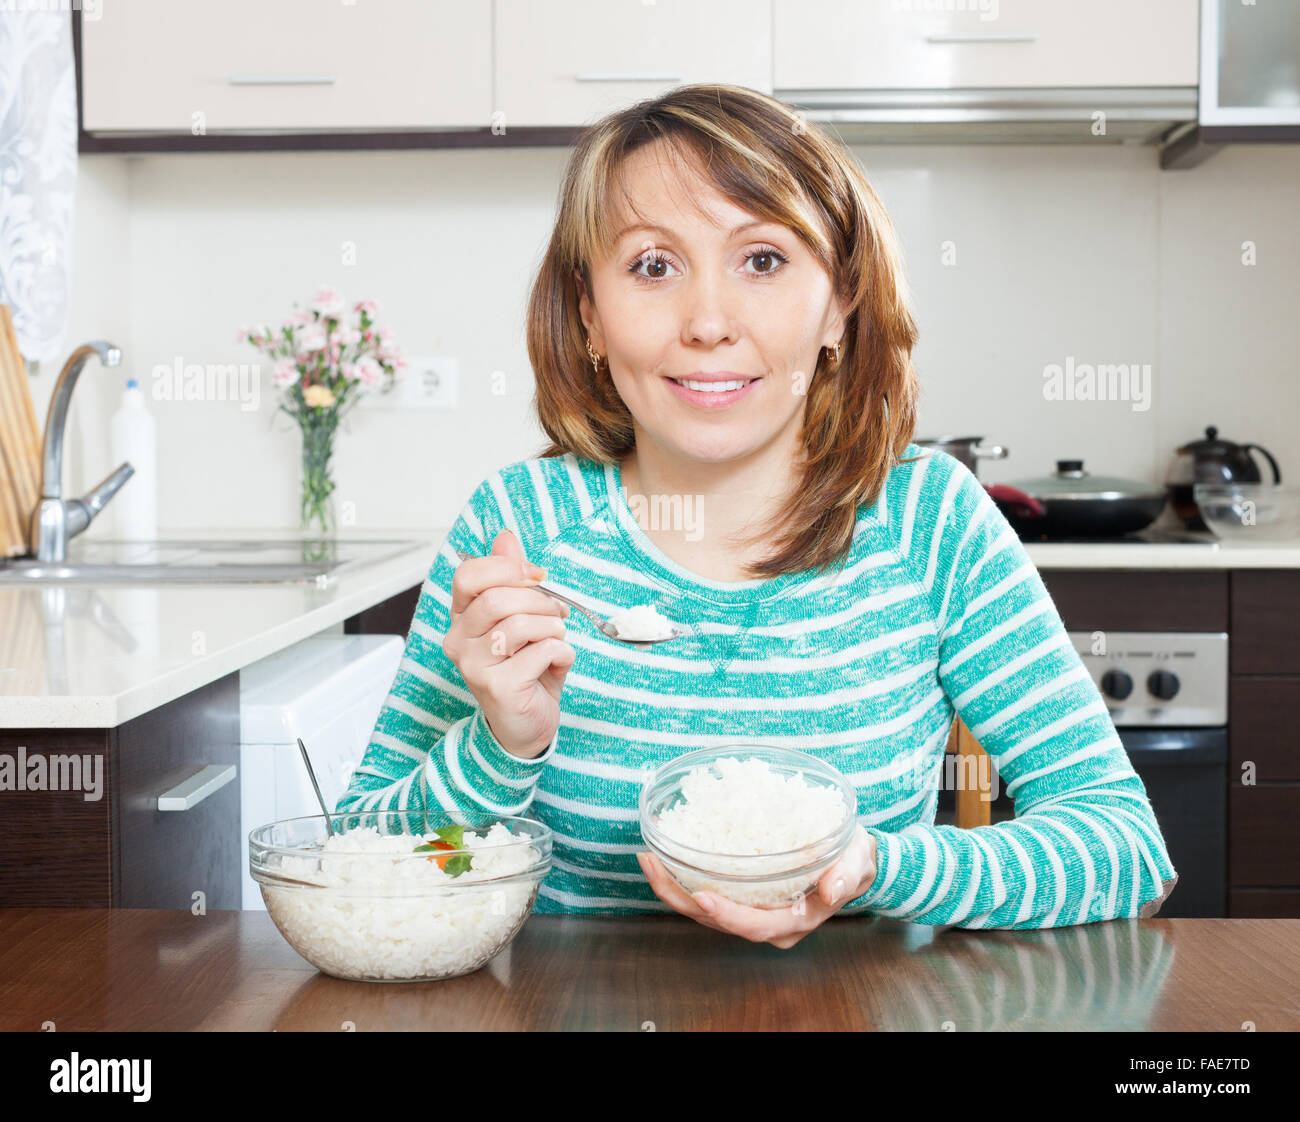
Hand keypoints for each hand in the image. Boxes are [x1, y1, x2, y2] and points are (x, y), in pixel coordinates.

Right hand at [442, 528, 574, 758]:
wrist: (528, 724)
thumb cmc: (526, 669)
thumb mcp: (522, 618)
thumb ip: (511, 579)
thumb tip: (505, 537)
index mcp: (461, 618)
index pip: (467, 576)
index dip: (507, 568)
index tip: (538, 576)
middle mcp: (458, 641)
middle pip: (496, 599)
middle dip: (539, 601)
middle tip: (557, 612)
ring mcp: (473, 666)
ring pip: (519, 624)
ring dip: (552, 626)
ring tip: (557, 638)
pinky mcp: (496, 687)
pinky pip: (539, 651)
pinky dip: (561, 652)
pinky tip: (557, 663)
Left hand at [636, 825, 878, 948]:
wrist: (851, 860)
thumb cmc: (853, 860)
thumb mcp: (858, 860)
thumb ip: (848, 874)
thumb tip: (831, 889)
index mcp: (794, 921)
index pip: (754, 926)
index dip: (726, 915)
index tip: (702, 896)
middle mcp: (767, 923)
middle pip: (718, 922)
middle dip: (681, 898)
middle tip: (652, 866)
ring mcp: (752, 912)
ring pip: (705, 912)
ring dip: (674, 889)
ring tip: (649, 860)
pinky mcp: (742, 898)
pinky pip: (707, 895)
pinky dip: (683, 879)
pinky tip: (666, 858)